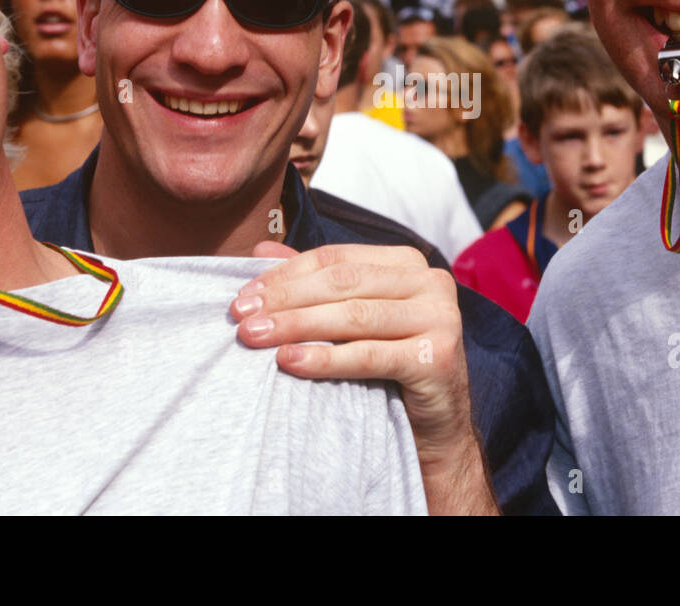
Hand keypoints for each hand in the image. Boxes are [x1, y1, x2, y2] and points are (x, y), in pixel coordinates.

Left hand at [232, 241, 497, 514]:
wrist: (434, 428)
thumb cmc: (387, 368)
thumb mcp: (351, 319)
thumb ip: (313, 283)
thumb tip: (259, 252)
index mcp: (407, 262)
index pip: (336, 258)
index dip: (285, 273)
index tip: (243, 296)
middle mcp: (430, 282)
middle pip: (343, 282)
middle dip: (285, 298)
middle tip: (240, 317)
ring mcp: (440, 317)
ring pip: (354, 315)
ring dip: (297, 325)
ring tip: (254, 336)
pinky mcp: (438, 357)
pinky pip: (369, 355)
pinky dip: (325, 359)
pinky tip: (288, 361)